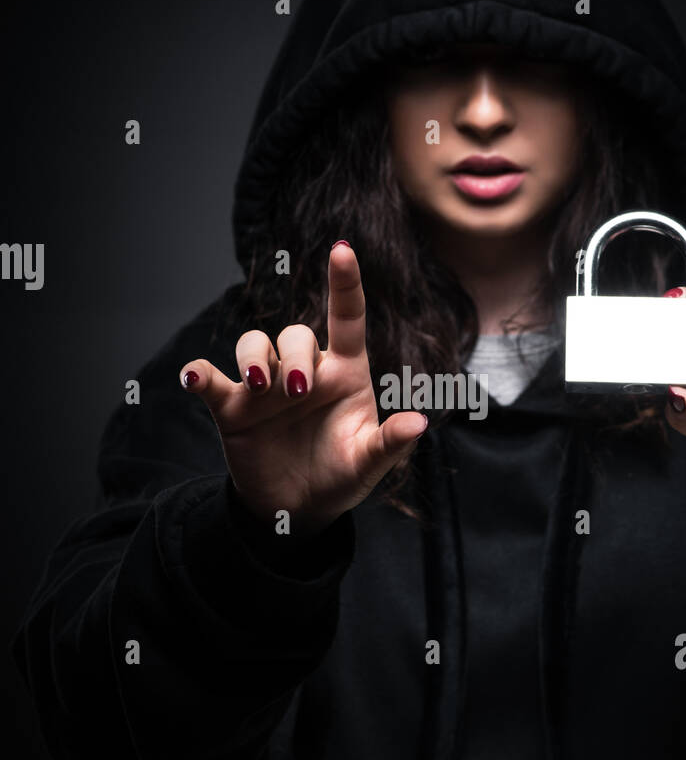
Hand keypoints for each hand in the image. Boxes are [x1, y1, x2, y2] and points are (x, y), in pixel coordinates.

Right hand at [178, 242, 427, 532]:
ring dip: (254, 359)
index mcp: (345, 374)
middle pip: (294, 335)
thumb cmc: (341, 476)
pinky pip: (211, 379)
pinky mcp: (233, 407)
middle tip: (298, 391)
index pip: (346, 319)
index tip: (341, 250)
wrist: (299, 509)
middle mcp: (304, 370)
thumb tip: (419, 423)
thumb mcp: (369, 463)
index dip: (345, 283)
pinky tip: (193, 378)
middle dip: (295, 356)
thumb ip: (390, 442)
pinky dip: (200, 373)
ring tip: (260, 387)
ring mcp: (265, 387)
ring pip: (254, 344)